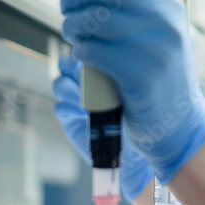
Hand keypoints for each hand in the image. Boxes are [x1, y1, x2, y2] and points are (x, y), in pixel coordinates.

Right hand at [53, 54, 153, 200]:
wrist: (138, 153)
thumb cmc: (145, 120)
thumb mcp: (136, 91)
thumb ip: (118, 74)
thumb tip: (102, 59)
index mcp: (106, 70)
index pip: (89, 51)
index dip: (88, 51)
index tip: (97, 58)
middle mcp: (90, 82)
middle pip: (68, 63)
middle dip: (74, 68)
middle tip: (88, 79)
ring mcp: (79, 99)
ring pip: (60, 83)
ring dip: (69, 88)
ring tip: (87, 100)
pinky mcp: (71, 118)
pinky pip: (60, 107)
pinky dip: (70, 109)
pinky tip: (85, 115)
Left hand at [58, 0, 204, 181]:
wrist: (180, 119)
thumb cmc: (157, 72)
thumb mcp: (156, 28)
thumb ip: (132, 2)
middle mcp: (165, 16)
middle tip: (66, 11)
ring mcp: (156, 44)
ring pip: (93, 18)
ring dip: (72, 26)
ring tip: (75, 36)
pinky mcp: (143, 72)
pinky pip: (93, 50)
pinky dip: (80, 52)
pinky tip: (85, 58)